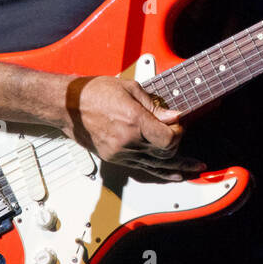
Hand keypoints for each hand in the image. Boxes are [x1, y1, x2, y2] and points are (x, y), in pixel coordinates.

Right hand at [63, 74, 204, 180]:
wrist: (68, 105)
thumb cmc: (96, 92)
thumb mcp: (130, 89)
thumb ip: (154, 106)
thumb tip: (174, 116)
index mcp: (133, 120)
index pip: (168, 138)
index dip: (178, 132)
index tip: (178, 124)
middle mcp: (127, 140)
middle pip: (164, 152)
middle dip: (178, 145)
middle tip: (183, 136)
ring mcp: (120, 152)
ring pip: (155, 164)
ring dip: (176, 166)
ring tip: (194, 167)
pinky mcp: (115, 158)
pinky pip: (142, 168)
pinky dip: (160, 171)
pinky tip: (173, 175)